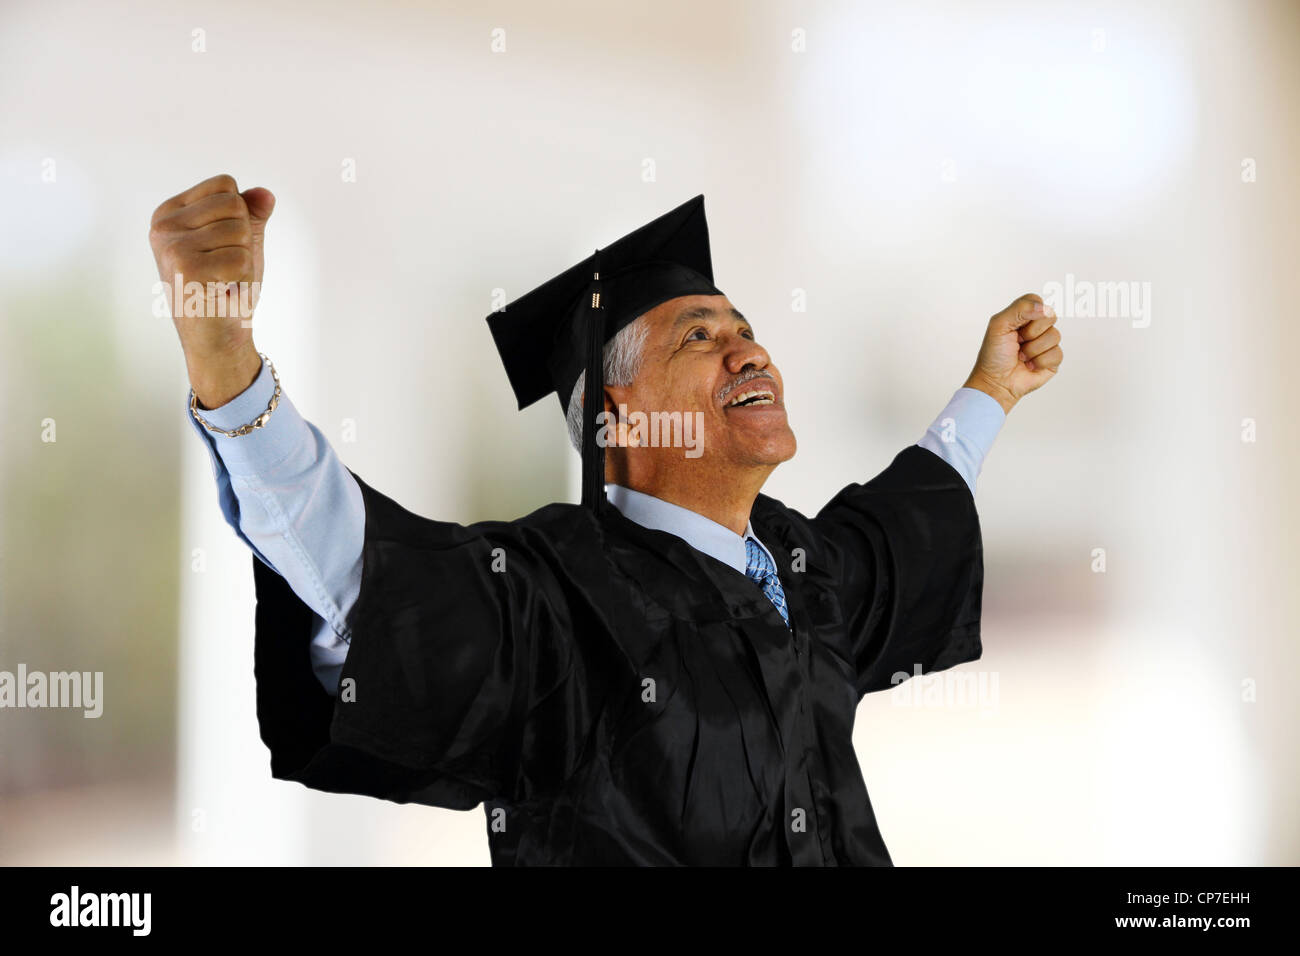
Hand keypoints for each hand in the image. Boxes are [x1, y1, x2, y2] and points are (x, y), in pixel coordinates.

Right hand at [148, 173, 275, 406]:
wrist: (219, 337)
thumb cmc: (227, 288)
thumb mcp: (241, 243)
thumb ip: (251, 215)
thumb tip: (265, 194)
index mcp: (170, 212)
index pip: (225, 185)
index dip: (240, 216)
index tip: (223, 246)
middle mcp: (163, 226)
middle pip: (233, 205)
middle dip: (243, 239)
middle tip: (225, 267)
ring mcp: (170, 246)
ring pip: (240, 231)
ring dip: (243, 261)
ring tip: (223, 279)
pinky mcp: (185, 269)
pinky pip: (241, 259)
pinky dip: (242, 279)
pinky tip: (222, 291)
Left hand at [962, 293, 1063, 413]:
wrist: (996, 382)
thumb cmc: (994, 354)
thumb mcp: (999, 325)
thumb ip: (1020, 308)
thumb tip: (1044, 308)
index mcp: (1023, 316)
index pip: (1037, 302)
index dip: (1028, 314)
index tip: (1015, 326)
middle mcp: (1037, 328)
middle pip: (1050, 317)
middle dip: (1030, 333)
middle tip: (1018, 342)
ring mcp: (1046, 343)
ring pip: (1054, 336)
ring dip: (1033, 349)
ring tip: (1022, 356)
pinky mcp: (1053, 359)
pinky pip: (1057, 353)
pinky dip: (1039, 361)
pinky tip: (1029, 366)